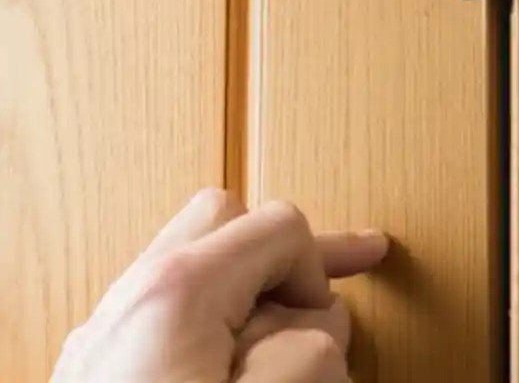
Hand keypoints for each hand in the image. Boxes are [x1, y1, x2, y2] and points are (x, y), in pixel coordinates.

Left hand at [52, 188, 388, 382]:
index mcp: (174, 295)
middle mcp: (130, 304)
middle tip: (345, 270)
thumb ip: (306, 353)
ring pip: (193, 273)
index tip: (331, 321)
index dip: (320, 268)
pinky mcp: (98, 376)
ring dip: (249, 296)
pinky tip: (233, 367)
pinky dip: (210, 331)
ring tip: (286, 337)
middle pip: (222, 225)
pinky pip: (165, 324)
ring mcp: (107, 339)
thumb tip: (319, 328)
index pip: (276, 228)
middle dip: (282, 256)